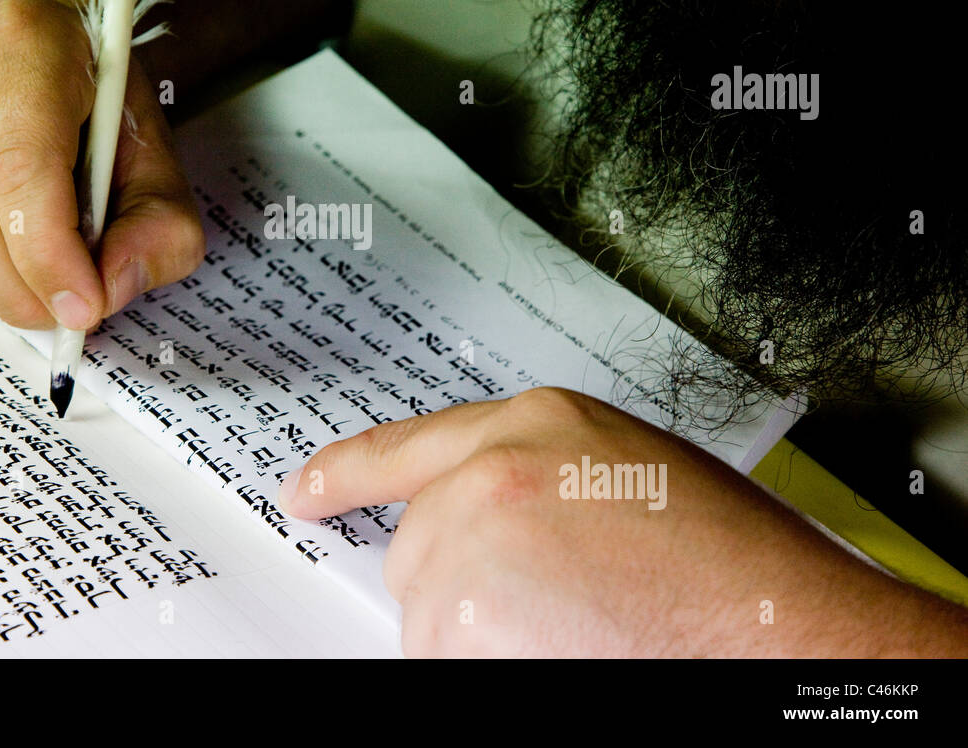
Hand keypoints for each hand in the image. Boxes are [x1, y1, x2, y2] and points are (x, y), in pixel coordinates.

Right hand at [0, 0, 204, 328]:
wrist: (54, 66)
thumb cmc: (101, 112)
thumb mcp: (158, 163)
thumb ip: (159, 228)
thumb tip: (108, 289)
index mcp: (23, 39)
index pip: (20, 165)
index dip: (48, 253)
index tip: (84, 307)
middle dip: (17, 287)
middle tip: (63, 315)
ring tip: (41, 281)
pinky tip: (2, 247)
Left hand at [277, 387, 967, 656]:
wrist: (775, 628)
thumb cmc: (727, 561)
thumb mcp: (628, 471)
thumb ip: (544, 474)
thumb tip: (489, 511)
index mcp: (538, 422)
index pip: (411, 442)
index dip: (349, 471)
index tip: (306, 490)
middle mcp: (490, 469)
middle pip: (420, 542)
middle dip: (462, 579)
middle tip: (543, 600)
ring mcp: (471, 538)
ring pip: (427, 606)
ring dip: (476, 630)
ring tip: (568, 627)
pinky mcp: (461, 613)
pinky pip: (439, 650)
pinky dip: (481, 660)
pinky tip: (554, 648)